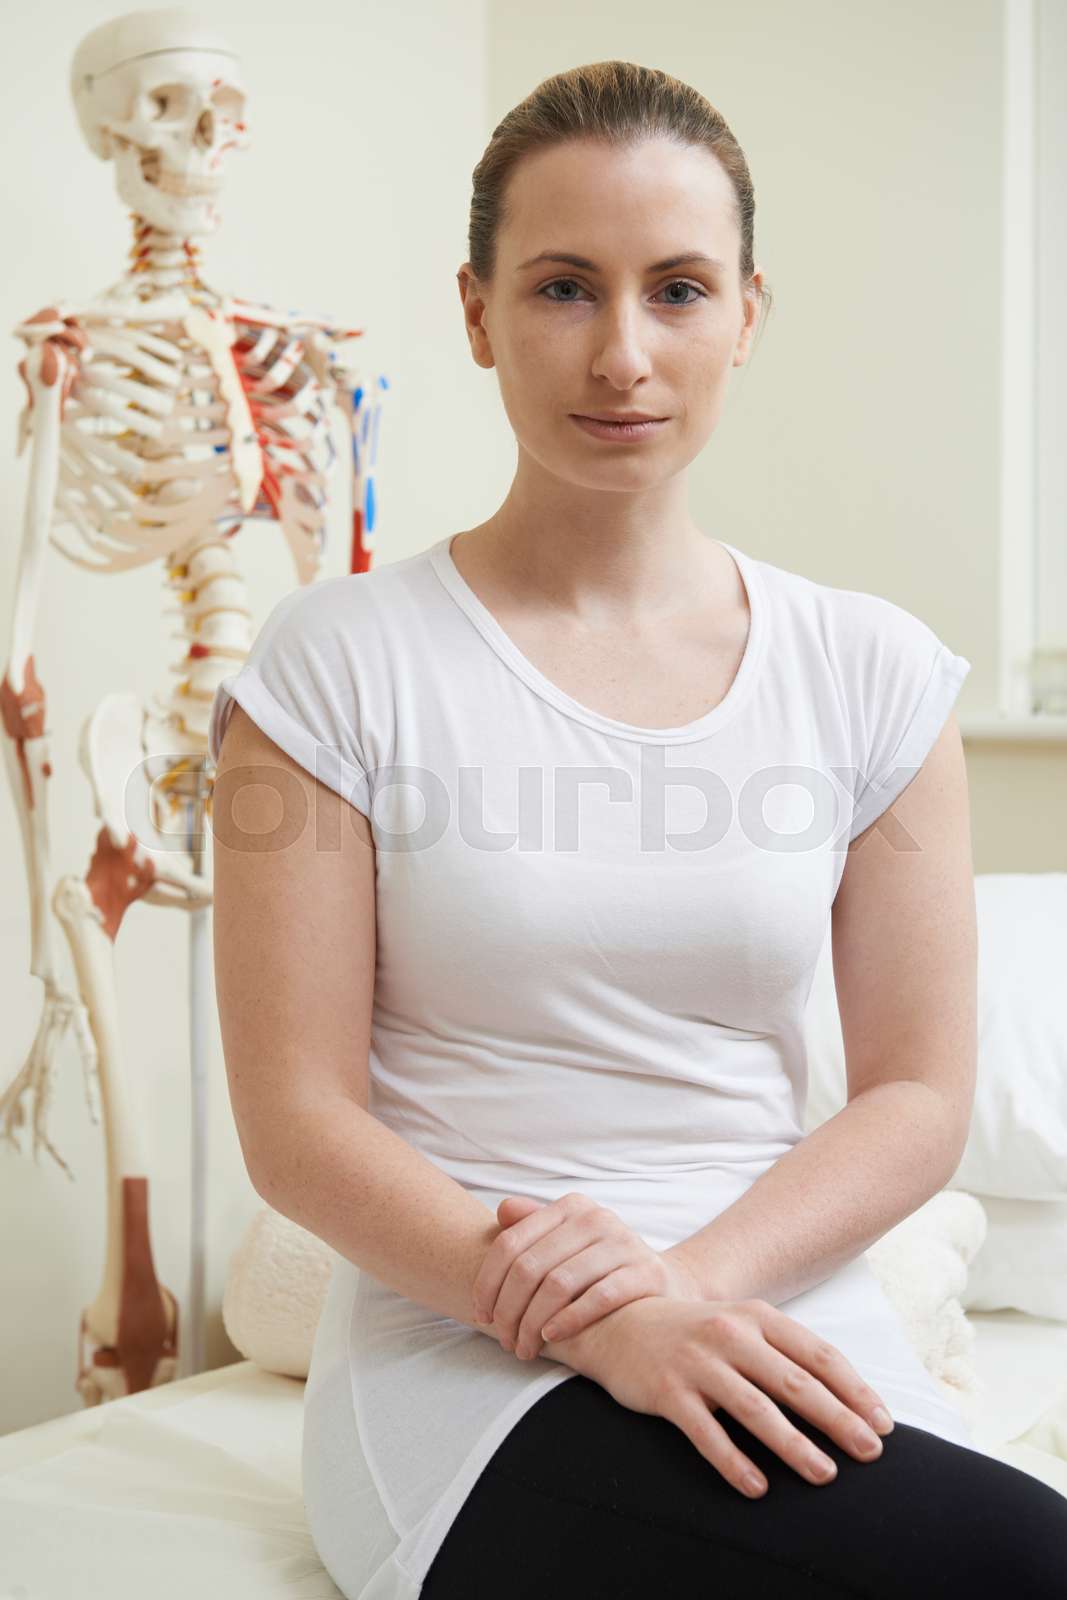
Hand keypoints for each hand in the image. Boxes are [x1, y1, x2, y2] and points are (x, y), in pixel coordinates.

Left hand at [471, 1192, 703, 1359]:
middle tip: (504, 1341)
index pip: (510, 1243)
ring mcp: (622, 1242)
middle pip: (530, 1267)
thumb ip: (532, 1226)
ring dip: (532, 1323)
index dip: (487, 1283)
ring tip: (524, 1348)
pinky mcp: (645, 1272)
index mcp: (569, 1207)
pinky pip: (598, 1297)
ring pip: (558, 1284)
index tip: (480, 1316)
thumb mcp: (566, 1242)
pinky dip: (568, 1320)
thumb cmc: (599, 1267)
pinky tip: (551, 1337)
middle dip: (509, 1311)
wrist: (662, 1283)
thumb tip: (501, 1211)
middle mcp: (595, 1218)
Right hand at [558, 1294, 895, 1499]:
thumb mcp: (743, 1328)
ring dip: (795, 1445)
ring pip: (756, 1410)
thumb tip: (846, 1401)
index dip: (855, 1390)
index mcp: (757, 1317)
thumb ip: (786, 1355)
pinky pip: (706, 1433)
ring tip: (825, 1474)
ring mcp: (697, 1362)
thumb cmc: (697, 1333)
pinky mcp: (667, 1390)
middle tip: (871, 1452)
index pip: (818, 1355)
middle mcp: (730, 1335)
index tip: (884, 1423)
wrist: (619, 1321)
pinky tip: (757, 1487)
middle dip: (838, 1420)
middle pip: (795, 1383)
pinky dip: (734, 1462)